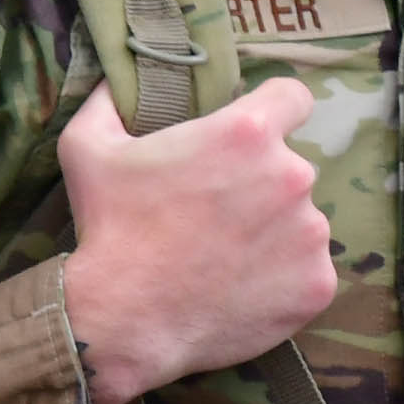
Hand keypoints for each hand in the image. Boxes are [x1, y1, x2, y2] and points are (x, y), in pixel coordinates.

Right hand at [59, 80, 332, 403]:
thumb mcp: (87, 147)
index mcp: (247, 133)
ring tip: (224, 257)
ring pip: (302, 221)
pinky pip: (308, 271)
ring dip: (273, 232)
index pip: (294, 97)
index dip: (274, 111)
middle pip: (290, 167)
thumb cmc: (107, 229)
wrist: (123, 323)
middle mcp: (292, 176)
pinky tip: (241, 289)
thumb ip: (109, 100)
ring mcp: (310, 234)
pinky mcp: (317, 285)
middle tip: (215, 213)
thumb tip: (115, 81)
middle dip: (260, 183)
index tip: (254, 135)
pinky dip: (283, 279)